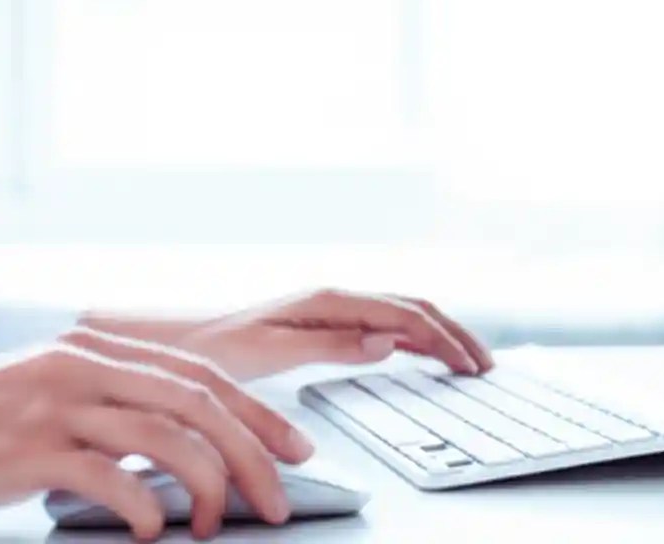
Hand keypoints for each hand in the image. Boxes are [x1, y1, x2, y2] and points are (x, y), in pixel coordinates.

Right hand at [0, 327, 313, 540]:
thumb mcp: (50, 400)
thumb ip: (114, 412)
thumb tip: (180, 451)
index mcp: (96, 352)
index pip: (202, 375)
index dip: (258, 413)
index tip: (297, 448)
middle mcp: (83, 367)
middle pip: (198, 403)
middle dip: (252, 453)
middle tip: (277, 499)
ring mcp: (56, 405)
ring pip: (165, 436)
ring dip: (206, 485)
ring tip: (216, 524)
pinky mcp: (28, 450)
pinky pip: (109, 476)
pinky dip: (144, 505)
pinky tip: (155, 529)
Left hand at [84, 289, 493, 379]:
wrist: (179, 344)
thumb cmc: (216, 349)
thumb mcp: (271, 351)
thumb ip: (332, 345)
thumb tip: (387, 342)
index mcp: (330, 299)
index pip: (405, 315)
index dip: (444, 340)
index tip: (470, 366)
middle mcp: (337, 298)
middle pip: (414, 308)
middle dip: (454, 333)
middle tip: (484, 366)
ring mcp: (334, 310)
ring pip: (404, 315)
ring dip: (440, 335)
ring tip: (467, 361)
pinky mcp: (327, 325)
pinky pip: (385, 327)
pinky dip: (416, 340)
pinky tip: (424, 356)